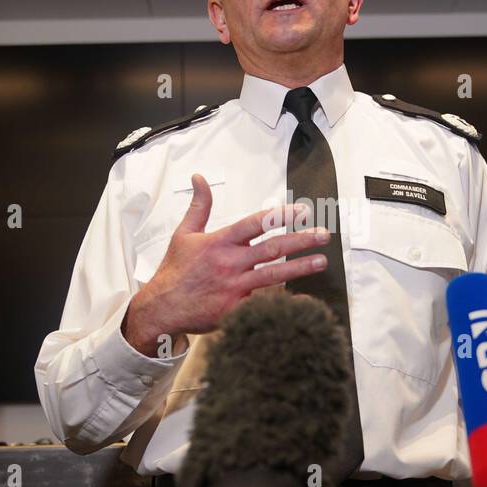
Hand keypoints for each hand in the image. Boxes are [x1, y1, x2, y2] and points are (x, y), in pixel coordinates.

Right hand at [121, 174, 328, 355]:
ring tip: (321, 261)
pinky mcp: (236, 309)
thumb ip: (199, 206)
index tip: (303, 211)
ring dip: (300, 267)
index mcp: (219, 242)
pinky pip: (265, 301)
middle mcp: (230, 263)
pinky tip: (303, 294)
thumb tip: (199, 178)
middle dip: (301, 240)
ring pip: (274, 274)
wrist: (163, 307)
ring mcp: (234, 287)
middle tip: (323, 234)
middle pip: (272, 248)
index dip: (281, 215)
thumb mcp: (184, 234)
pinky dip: (283, 297)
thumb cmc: (175, 270)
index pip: (255, 223)